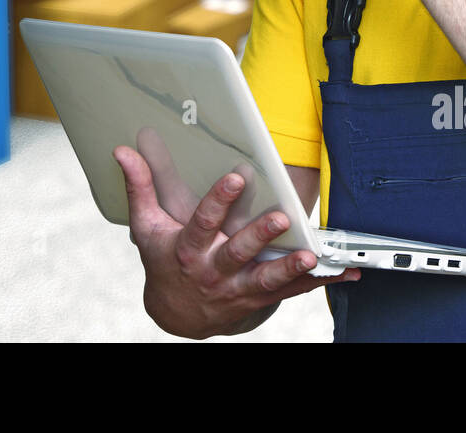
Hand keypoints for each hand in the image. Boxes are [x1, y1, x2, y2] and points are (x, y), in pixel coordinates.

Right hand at [115, 145, 359, 338]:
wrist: (176, 313)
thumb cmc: (163, 261)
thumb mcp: (146, 226)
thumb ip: (139, 187)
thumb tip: (123, 151)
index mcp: (187, 250)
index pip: (202, 223)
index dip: (219, 201)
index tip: (236, 177)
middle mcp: (213, 271)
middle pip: (237, 254)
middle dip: (259, 237)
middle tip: (281, 218)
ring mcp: (236, 290)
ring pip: (266, 281)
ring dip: (291, 269)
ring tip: (312, 255)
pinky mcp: (257, 301)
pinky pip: (290, 293)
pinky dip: (317, 283)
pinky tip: (342, 273)